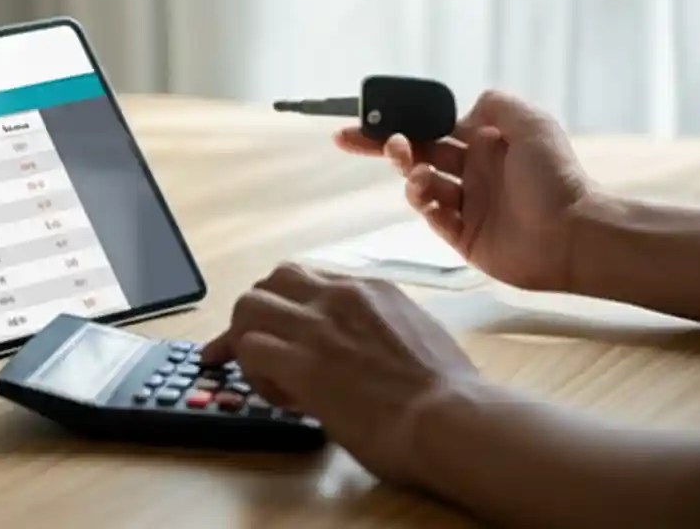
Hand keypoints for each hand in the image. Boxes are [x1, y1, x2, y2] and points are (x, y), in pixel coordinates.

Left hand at [201, 263, 478, 482]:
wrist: (453, 419)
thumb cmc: (450, 394)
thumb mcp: (420, 336)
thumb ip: (384, 331)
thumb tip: (368, 350)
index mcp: (371, 290)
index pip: (308, 280)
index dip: (290, 309)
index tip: (287, 334)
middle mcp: (339, 296)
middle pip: (270, 282)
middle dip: (258, 315)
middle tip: (257, 350)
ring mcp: (318, 326)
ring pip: (248, 307)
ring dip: (246, 339)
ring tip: (266, 375)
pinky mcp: (302, 363)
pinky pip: (248, 349)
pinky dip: (253, 372)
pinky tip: (281, 397)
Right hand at [335, 90, 595, 290]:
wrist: (572, 234)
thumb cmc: (554, 177)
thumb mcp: (532, 122)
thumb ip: (496, 105)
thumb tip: (463, 112)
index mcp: (485, 143)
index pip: (433, 128)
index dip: (400, 122)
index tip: (368, 118)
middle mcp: (473, 172)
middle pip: (418, 155)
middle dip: (389, 148)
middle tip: (371, 144)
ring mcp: (467, 206)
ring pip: (422, 186)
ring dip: (411, 176)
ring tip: (418, 175)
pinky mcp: (464, 237)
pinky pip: (433, 218)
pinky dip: (425, 206)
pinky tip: (429, 198)